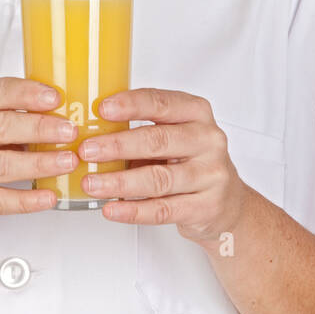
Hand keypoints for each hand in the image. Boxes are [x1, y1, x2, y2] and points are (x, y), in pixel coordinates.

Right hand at [0, 77, 78, 229]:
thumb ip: (0, 113)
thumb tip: (55, 109)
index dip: (27, 94)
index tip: (55, 97)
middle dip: (39, 127)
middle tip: (70, 130)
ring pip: (0, 164)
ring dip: (39, 163)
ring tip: (67, 161)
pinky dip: (25, 200)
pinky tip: (48, 196)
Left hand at [77, 88, 245, 246]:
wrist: (228, 202)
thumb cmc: (191, 161)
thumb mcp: (174, 134)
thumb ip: (143, 128)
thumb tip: (93, 130)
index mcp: (197, 113)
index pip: (162, 103)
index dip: (131, 105)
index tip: (102, 109)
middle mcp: (208, 140)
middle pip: (158, 140)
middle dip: (117, 145)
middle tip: (87, 150)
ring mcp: (211, 175)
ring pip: (158, 179)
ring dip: (119, 182)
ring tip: (92, 183)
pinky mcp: (206, 207)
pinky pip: (163, 210)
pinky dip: (133, 210)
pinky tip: (112, 209)